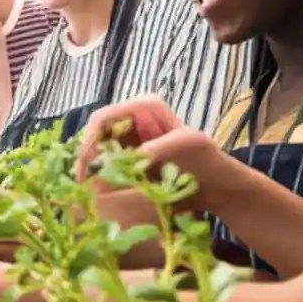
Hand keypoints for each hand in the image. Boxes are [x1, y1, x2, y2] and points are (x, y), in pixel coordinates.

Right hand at [76, 96, 233, 211]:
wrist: (219, 188)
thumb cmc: (207, 162)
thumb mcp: (184, 147)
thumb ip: (152, 150)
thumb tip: (117, 165)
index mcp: (143, 106)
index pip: (102, 119)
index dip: (88, 143)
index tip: (85, 170)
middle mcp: (131, 119)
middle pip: (94, 135)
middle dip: (86, 159)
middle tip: (83, 186)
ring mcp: (128, 140)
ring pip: (96, 152)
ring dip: (91, 172)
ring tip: (88, 193)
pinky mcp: (127, 161)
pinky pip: (105, 167)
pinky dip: (100, 180)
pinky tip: (99, 194)